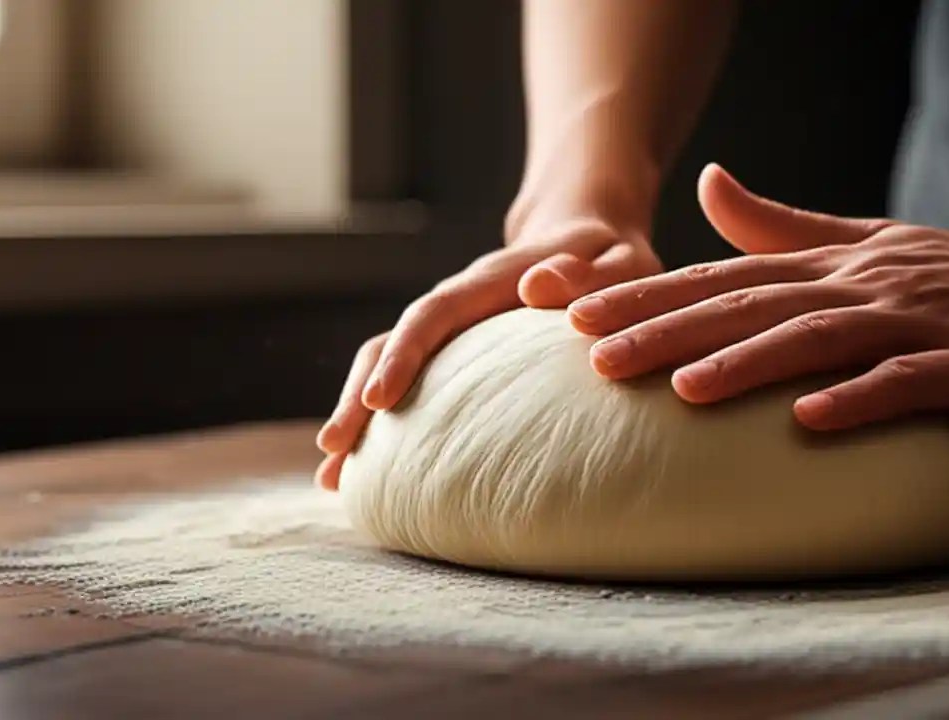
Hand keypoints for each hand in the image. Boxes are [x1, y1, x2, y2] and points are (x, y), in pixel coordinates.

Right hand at [313, 199, 661, 490]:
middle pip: (393, 343)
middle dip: (358, 396)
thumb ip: (586, 273)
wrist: (588, 241)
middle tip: (333, 451)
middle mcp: (459, 304)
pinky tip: (364, 473)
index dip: (405, 354)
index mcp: (492, 281)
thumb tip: (535, 287)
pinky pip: (409, 383)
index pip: (435, 313)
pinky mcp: (454, 354)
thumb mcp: (618, 259)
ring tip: (330, 477)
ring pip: (388, 365)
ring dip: (357, 414)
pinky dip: (383, 423)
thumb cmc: (612, 259)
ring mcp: (451, 331)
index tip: (380, 400)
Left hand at [567, 164, 948, 431]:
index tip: (577, 317)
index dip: (649, 297)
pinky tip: (808, 423)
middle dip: (670, 330)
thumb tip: (705, 184)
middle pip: (751, 307)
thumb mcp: (868, 241)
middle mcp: (861, 287)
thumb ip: (782, 224)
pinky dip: (857, 401)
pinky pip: (905, 386)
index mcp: (833, 265)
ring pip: (817, 340)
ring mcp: (914, 325)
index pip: (724, 278)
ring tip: (679, 391)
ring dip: (747, 365)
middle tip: (593, 356)